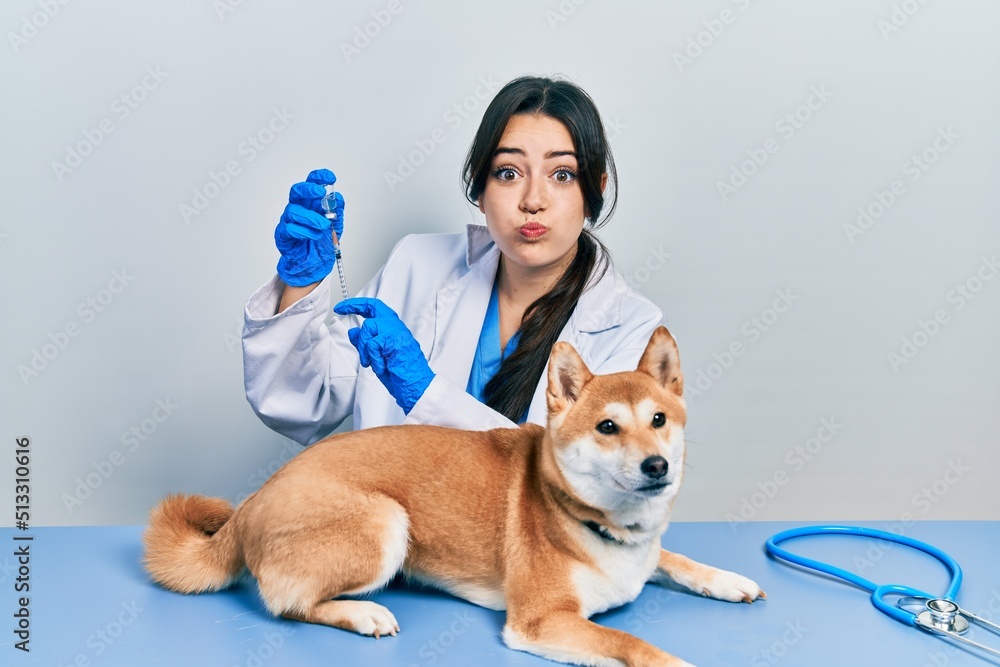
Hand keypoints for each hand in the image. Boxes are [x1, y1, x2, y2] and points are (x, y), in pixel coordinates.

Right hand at [274, 169, 345, 286]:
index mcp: (311, 204)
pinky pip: (289, 229)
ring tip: (323, 225)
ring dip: (311, 217)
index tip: (330, 177)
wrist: (314, 265)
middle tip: (321, 194)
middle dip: (308, 189)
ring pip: (293, 210)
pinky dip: (304, 231)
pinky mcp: (283, 236)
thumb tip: (338, 198)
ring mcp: (289, 221)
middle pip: (296, 191)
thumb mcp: (335, 226)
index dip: (318, 177)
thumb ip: (337, 212)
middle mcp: (298, 209)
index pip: (311, 184)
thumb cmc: (321, 243)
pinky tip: (313, 235)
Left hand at [334, 298, 433, 413]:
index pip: (374, 309)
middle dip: (353, 306)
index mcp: (392, 328)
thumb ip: (364, 343)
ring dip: (364, 348)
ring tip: (370, 362)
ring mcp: (397, 330)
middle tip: (340, 309)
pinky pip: (373, 343)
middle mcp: (395, 326)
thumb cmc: (399, 372)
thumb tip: (352, 331)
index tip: (342, 307)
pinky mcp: (395, 338)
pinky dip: (373, 357)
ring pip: (368, 327)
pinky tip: (381, 366)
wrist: (414, 384)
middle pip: (372, 307)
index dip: (357, 305)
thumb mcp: (375, 356)